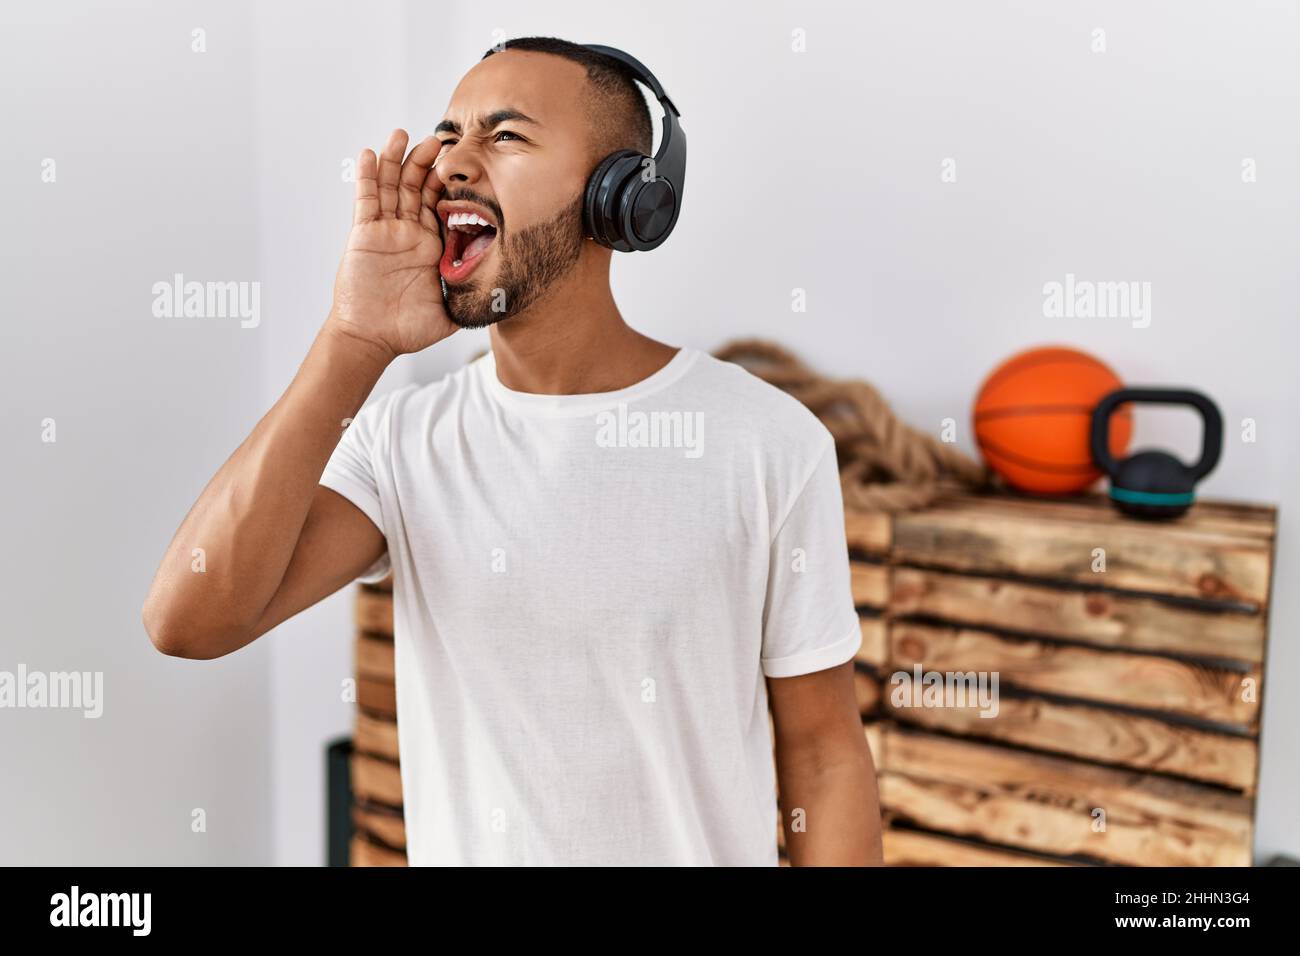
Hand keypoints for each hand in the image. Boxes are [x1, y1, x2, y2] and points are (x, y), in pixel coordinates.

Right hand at [327, 128, 455, 358]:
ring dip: (396, 159)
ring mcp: (386, 230)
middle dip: (425, 163)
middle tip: (438, 139)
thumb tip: (501, 299)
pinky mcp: (364, 233)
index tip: (460, 162)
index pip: (442, 205)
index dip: (449, 184)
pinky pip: (366, 199)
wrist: (373, 338)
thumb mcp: (450, 312)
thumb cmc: (407, 329)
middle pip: (416, 187)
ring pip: (391, 185)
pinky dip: (367, 176)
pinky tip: (370, 154)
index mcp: (432, 246)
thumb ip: (471, 300)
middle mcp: (409, 233)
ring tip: (402, 135)